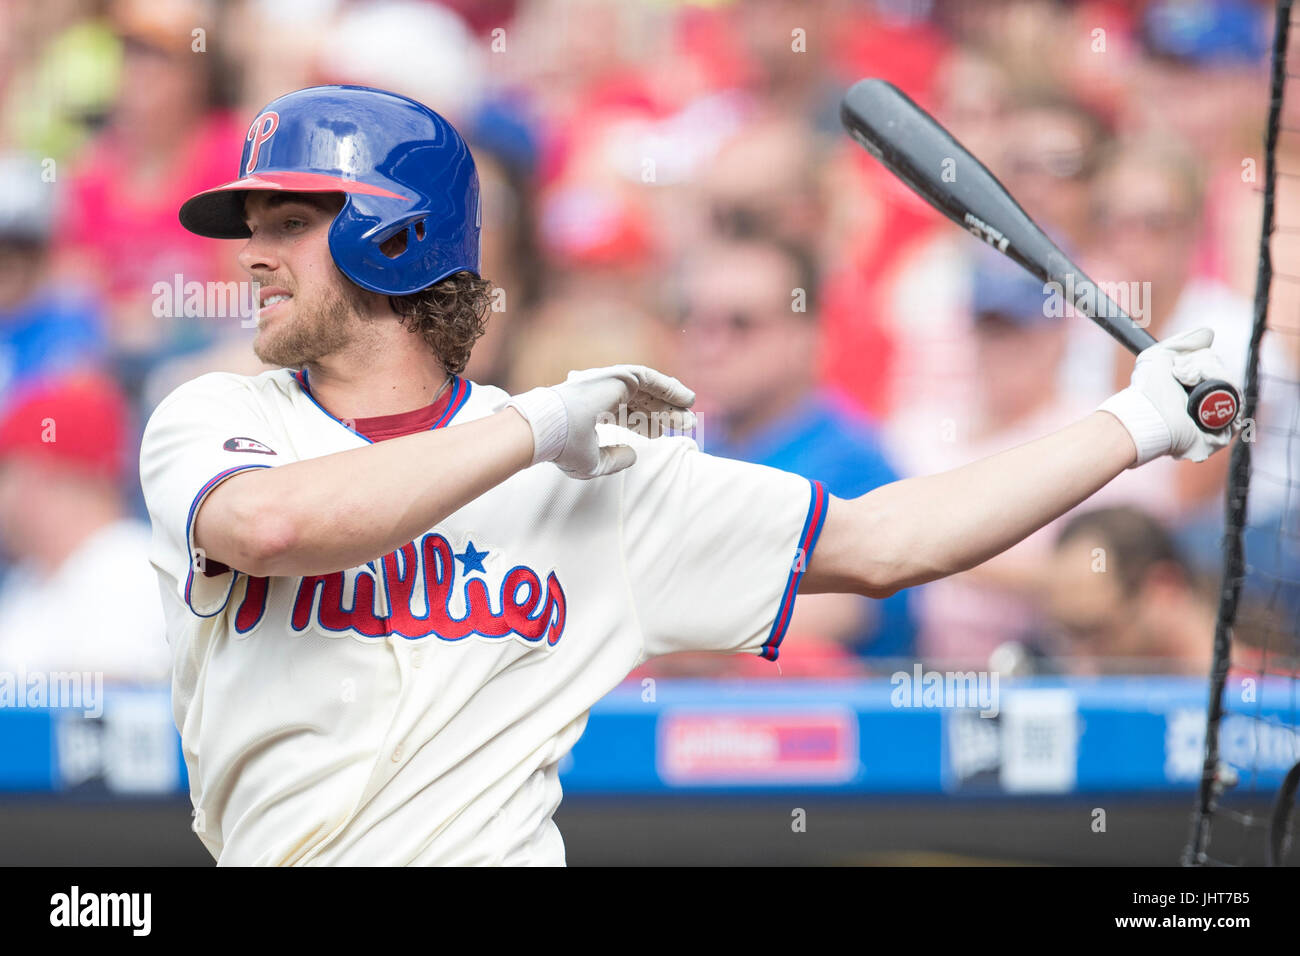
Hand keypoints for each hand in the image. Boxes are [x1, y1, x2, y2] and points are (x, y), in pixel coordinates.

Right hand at [506, 364, 695, 478]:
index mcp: (592, 410)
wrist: (550, 430)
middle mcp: (601, 393)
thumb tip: (634, 454)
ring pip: (649, 392)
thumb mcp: (592, 463)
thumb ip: (614, 460)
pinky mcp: (621, 377)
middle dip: (662, 415)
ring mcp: (610, 383)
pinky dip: (670, 388)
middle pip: (640, 403)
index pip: (624, 414)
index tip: (661, 433)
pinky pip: (652, 380)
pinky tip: (686, 398)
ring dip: (671, 403)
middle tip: (685, 426)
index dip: (644, 424)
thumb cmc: (564, 448)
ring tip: (690, 416)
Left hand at [1098, 327, 1239, 466]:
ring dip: (1214, 378)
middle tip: (1183, 376)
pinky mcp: (1219, 437)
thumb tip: (1208, 334)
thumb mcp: (1161, 355)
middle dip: (1209, 369)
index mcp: (1194, 394)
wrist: (1144, 413)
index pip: (1217, 373)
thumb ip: (1185, 342)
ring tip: (1187, 382)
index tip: (1181, 367)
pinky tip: (1202, 393)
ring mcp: (1214, 424)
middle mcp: (1205, 410)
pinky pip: (1236, 410)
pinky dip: (1223, 393)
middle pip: (1228, 380)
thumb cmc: (1146, 389)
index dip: (1206, 365)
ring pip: (1234, 393)